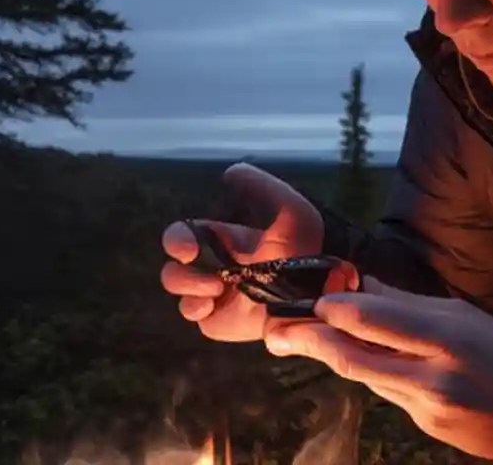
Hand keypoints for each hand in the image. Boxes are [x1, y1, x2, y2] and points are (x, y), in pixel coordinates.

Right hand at [160, 162, 323, 341]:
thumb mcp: (291, 211)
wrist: (319, 293)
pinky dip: (196, 310)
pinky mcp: (222, 320)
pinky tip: (211, 305)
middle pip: (173, 270)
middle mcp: (215, 268)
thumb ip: (262, 187)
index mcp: (224, 241)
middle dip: (179, 273)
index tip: (187, 247)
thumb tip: (231, 171)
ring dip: (189, 289)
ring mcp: (216, 296)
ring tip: (216, 289)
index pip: (183, 236)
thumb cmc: (307, 249)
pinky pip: (196, 317)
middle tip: (204, 276)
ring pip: (180, 293)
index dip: (176, 240)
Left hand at [263, 277, 492, 460]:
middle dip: (309, 342)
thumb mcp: (463, 315)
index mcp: (447, 336)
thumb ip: (407, 304)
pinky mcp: (426, 428)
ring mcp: (427, 408)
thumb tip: (359, 287)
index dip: (335, 311)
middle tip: (275, 333)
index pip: (376, 321)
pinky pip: (388, 395)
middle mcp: (433, 375)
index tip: (312, 301)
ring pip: (366, 378)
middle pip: (354, 358)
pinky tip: (367, 360)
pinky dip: (374, 374)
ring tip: (300, 339)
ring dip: (335, 356)